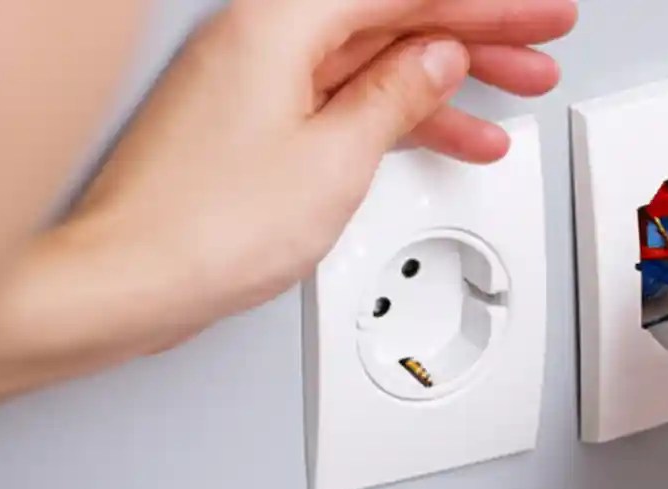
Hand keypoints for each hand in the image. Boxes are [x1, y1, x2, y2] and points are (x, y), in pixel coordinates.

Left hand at [77, 0, 574, 323]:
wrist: (126, 281)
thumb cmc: (201, 226)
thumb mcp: (334, 158)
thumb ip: (395, 99)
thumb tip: (435, 61)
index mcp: (279, 25)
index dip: (487, 6)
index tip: (541, 14)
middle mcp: (262, 40)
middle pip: (392, 20)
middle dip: (477, 36)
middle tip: (539, 47)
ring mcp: (255, 82)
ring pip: (375, 63)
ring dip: (446, 83)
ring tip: (512, 97)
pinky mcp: (252, 123)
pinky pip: (344, 101)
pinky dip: (397, 118)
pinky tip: (445, 136)